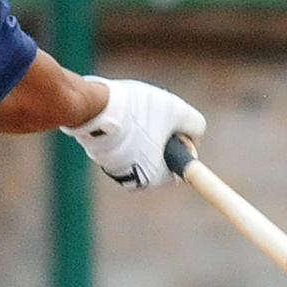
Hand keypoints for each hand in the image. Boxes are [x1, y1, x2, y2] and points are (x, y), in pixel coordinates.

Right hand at [59, 78, 205, 189]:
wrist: (92, 106)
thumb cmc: (137, 112)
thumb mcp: (176, 111)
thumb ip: (194, 124)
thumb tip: (195, 133)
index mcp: (153, 177)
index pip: (180, 170)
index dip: (185, 146)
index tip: (179, 128)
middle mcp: (131, 180)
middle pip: (160, 159)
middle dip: (163, 137)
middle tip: (159, 116)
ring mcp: (112, 168)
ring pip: (140, 150)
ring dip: (145, 132)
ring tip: (138, 113)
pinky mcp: (98, 154)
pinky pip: (121, 145)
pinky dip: (126, 131)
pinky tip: (122, 116)